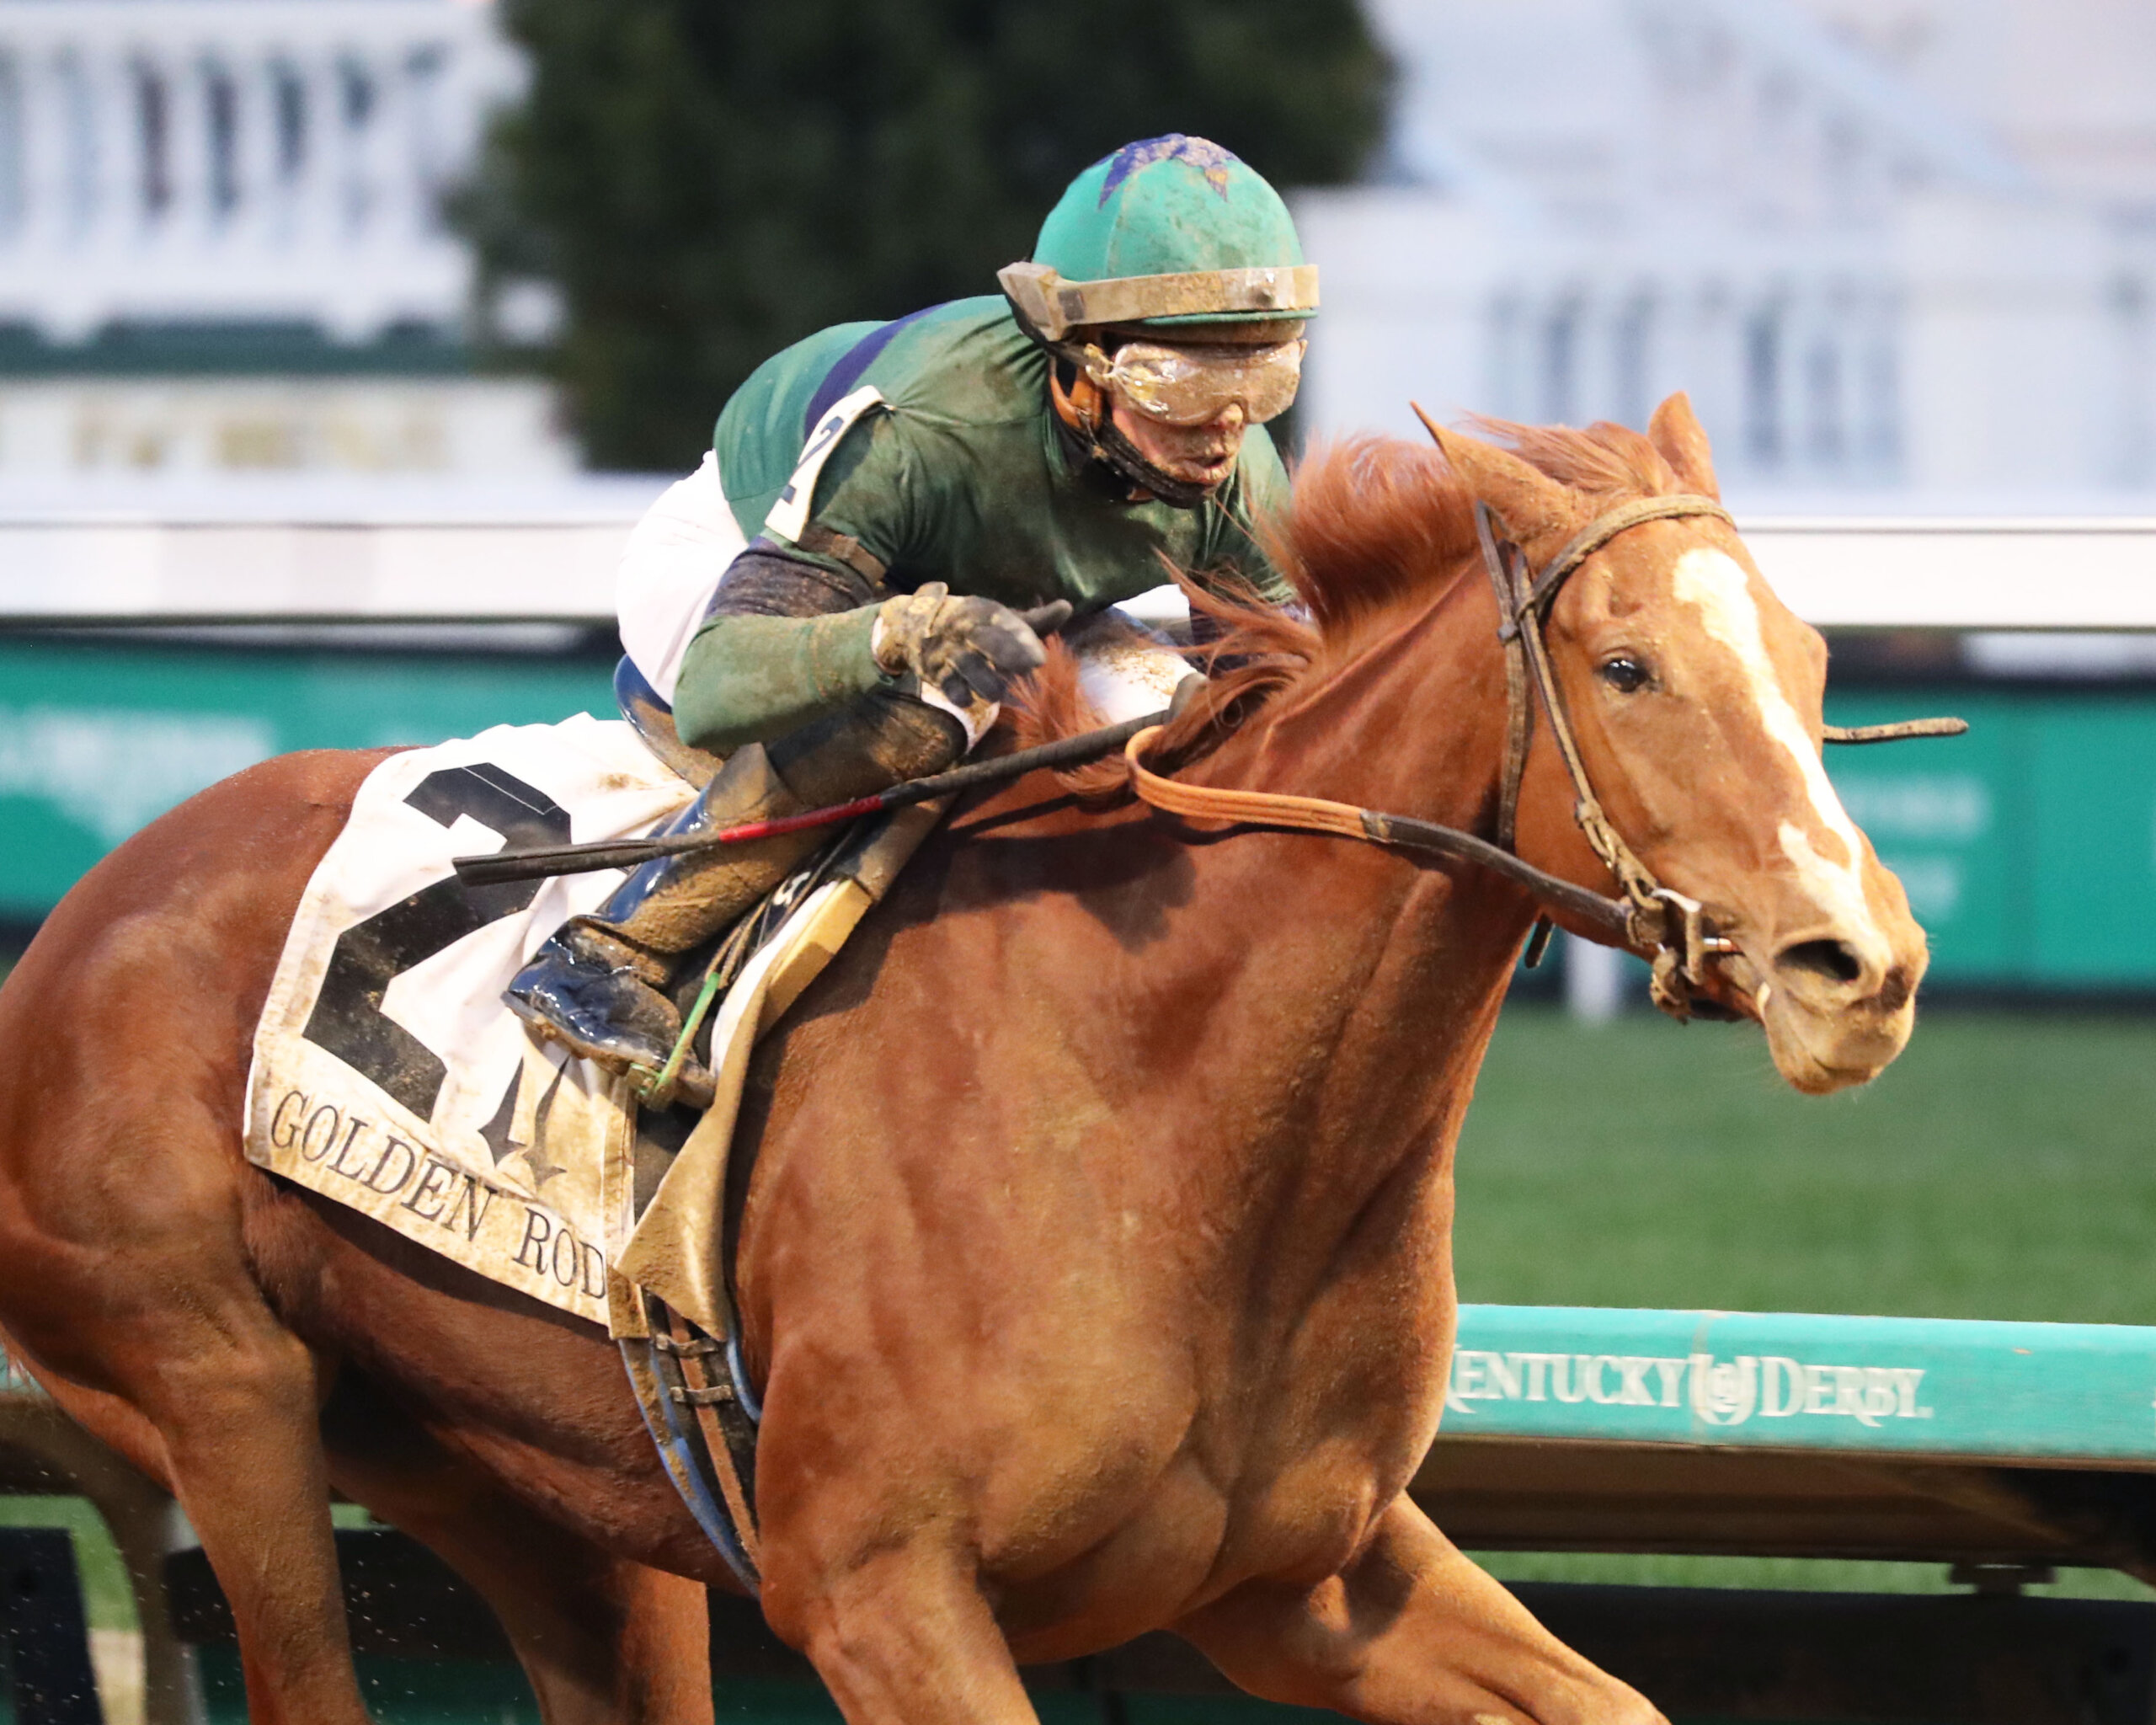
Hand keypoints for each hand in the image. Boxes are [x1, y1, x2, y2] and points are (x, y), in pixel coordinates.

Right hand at [873, 583, 1072, 707]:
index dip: (1023, 640)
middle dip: (1006, 654)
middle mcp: (967, 629)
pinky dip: (958, 693)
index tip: (1040, 660)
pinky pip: (946, 684)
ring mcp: (949, 650)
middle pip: (986, 639)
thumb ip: (1035, 621)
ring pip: (967, 666)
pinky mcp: (935, 670)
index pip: (1006, 623)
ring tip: (1000, 693)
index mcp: (986, 613)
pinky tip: (970, 700)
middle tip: (1028, 670)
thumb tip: (1067, 608)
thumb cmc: (974, 626)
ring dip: (985, 682)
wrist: (917, 626)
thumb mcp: (1002, 619)